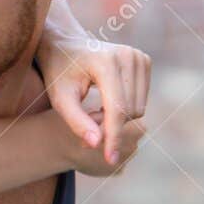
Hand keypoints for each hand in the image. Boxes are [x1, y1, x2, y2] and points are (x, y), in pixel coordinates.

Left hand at [42, 37, 151, 165]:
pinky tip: (105, 101)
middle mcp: (128, 56)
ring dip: (118, 118)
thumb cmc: (59, 73)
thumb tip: (97, 144)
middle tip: (86, 124)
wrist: (65, 44)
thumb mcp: (60, 98)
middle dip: (110, 126)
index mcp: (105, 62)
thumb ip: (76, 122)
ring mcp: (139, 56)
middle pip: (129, 111)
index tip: (109, 160)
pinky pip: (141, 99)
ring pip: (138, 108)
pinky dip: (125, 108)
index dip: (113, 137)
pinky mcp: (144, 60)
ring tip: (93, 111)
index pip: (116, 109)